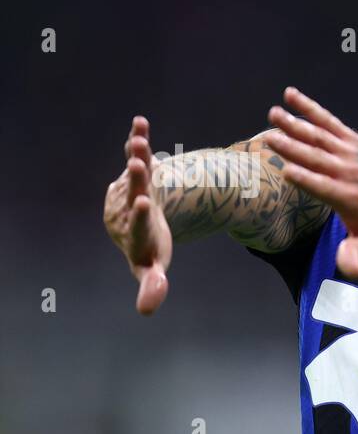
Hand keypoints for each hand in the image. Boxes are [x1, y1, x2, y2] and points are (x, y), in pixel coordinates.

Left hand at [102, 116, 171, 314]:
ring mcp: (131, 189)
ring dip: (137, 155)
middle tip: (135, 166)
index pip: (136, 224)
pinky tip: (139, 121)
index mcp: (135, 232)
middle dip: (135, 180)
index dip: (140, 214)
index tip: (143, 203)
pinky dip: (138, 138)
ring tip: (138, 139)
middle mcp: (128, 209)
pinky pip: (137, 155)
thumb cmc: (147, 249)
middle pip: (131, 193)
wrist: (133, 222)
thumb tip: (145, 311)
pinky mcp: (136, 173)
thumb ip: (151, 286)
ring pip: (133, 172)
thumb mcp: (152, 268)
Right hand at [266, 87, 357, 278]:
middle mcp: (349, 171)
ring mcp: (350, 151)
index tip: (286, 171)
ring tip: (273, 114)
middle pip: (318, 158)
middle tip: (269, 138)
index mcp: (349, 196)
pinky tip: (290, 94)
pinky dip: (310, 107)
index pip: (325, 187)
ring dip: (296, 124)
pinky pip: (328, 120)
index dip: (307, 180)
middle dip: (294, 148)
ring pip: (320, 136)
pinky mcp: (351, 138)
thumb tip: (349, 270)